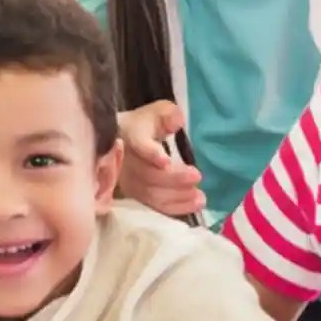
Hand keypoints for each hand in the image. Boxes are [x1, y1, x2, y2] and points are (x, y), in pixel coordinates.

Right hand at [117, 101, 205, 216]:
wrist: (121, 141)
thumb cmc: (143, 126)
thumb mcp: (156, 112)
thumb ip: (168, 114)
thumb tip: (177, 121)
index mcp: (131, 136)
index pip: (138, 145)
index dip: (151, 154)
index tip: (166, 161)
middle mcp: (126, 162)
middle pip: (148, 175)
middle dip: (174, 179)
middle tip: (197, 176)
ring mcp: (129, 181)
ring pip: (151, 194)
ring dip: (178, 196)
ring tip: (200, 196)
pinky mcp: (135, 195)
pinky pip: (154, 205)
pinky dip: (175, 207)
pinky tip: (194, 204)